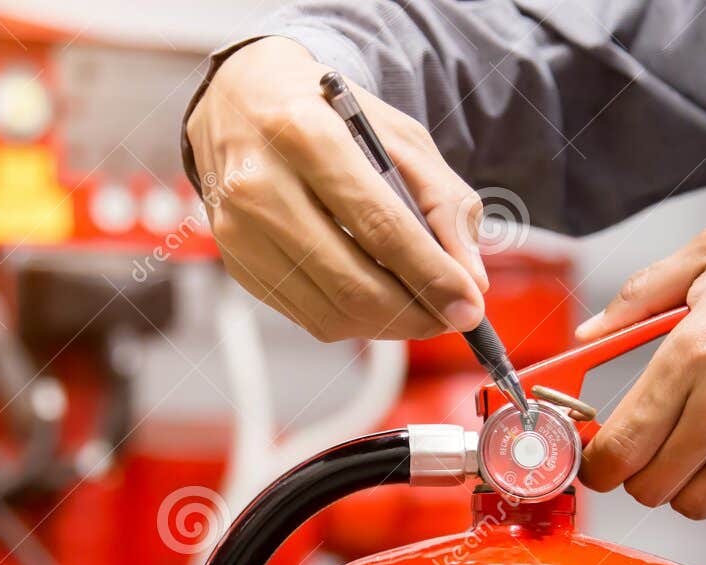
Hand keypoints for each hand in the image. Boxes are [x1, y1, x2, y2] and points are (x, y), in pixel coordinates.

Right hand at [185, 36, 487, 341]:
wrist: (238, 100)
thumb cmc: (323, 114)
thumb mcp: (397, 133)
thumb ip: (444, 200)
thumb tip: (470, 277)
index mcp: (307, 136)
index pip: (380, 226)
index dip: (431, 276)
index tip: (468, 306)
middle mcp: (261, 186)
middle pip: (353, 283)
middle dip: (416, 313)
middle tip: (451, 314)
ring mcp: (239, 230)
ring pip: (331, 313)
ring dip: (389, 324)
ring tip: (419, 306)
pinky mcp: (235, 262)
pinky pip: (307, 316)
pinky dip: (354, 319)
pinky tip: (375, 297)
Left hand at [575, 222, 705, 530]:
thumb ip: (642, 293)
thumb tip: (590, 331)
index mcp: (695, 351)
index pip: (620, 445)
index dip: (597, 463)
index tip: (599, 458)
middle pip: (649, 487)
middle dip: (640, 475)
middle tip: (652, 449)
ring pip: (693, 507)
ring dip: (687, 487)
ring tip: (704, 448)